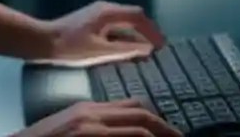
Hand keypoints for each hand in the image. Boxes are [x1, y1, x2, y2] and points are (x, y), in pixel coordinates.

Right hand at [13, 99, 181, 136]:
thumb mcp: (71, 128)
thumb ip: (94, 127)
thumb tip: (121, 132)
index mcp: (89, 109)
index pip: (131, 106)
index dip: (155, 118)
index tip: (168, 131)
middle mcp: (92, 114)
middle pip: (140, 114)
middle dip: (165, 128)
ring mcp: (91, 128)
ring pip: (138, 128)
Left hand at [42, 1, 165, 61]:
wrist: (42, 41)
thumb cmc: (69, 47)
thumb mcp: (99, 51)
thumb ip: (124, 50)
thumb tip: (146, 49)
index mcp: (107, 12)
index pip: (138, 16)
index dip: (152, 30)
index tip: (162, 45)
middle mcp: (104, 10)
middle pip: (133, 17)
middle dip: (147, 32)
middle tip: (158, 49)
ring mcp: (97, 15)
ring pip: (123, 23)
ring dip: (136, 36)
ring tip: (146, 52)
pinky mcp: (91, 23)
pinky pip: (114, 28)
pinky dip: (124, 38)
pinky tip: (127, 51)